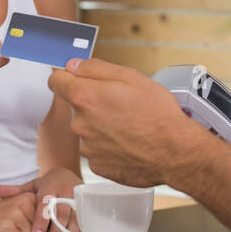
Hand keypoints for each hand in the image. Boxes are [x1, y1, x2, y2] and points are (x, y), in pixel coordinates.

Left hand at [0, 167, 81, 231]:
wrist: (70, 175)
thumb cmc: (49, 185)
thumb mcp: (33, 185)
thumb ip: (17, 191)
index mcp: (51, 186)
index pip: (45, 204)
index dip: (41, 222)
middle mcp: (66, 192)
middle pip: (61, 215)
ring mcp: (78, 201)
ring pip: (74, 220)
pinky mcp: (86, 208)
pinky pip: (84, 223)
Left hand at [47, 58, 200, 187]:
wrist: (174, 153)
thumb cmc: (158, 115)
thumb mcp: (131, 77)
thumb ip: (96, 68)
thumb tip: (73, 65)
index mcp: (85, 98)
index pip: (55, 81)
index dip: (67, 77)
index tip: (75, 78)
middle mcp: (80, 124)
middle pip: (75, 106)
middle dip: (92, 103)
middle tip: (120, 105)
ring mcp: (87, 147)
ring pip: (87, 129)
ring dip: (100, 126)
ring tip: (128, 126)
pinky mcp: (97, 166)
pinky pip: (96, 149)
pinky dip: (108, 145)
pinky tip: (127, 142)